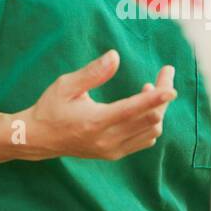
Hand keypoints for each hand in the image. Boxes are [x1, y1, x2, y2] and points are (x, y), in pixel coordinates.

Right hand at [16, 49, 176, 160]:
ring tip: (150, 88)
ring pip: (151, 132)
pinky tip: (143, 107)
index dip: (156, 98)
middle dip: (163, 97)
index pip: (134, 110)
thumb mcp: (66, 85)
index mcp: (95, 121)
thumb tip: (115, 56)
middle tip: (165, 74)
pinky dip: (151, 123)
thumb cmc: (51, 108)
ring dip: (158, 110)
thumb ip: (92, 72)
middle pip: (150, 120)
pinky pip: (144, 140)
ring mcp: (112, 150)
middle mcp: (107, 140)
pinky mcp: (114, 154)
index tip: (171, 87)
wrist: (38, 139)